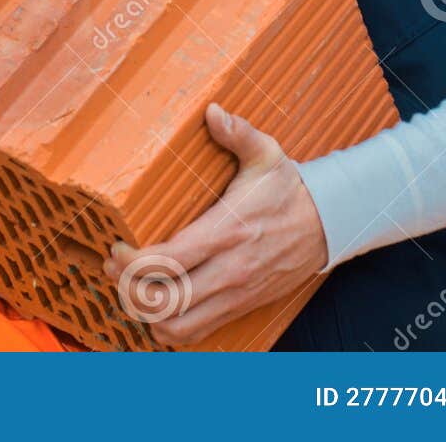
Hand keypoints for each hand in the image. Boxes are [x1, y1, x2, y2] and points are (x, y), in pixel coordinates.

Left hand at [105, 103, 327, 347]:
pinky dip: (169, 327)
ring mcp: (235, 294)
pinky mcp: (240, 307)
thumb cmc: (290, 190)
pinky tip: (157, 304)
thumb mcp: (268, 154)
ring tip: (131, 286)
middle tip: (114, 265)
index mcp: (227, 231)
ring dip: (145, 312)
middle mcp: (229, 270)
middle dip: (127, 286)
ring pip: (176, 325)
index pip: (167, 260)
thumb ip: (238, 133)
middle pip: (163, 300)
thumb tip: (212, 111)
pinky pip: (194, 333)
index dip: (131, 261)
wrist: (331, 225)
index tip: (117, 245)